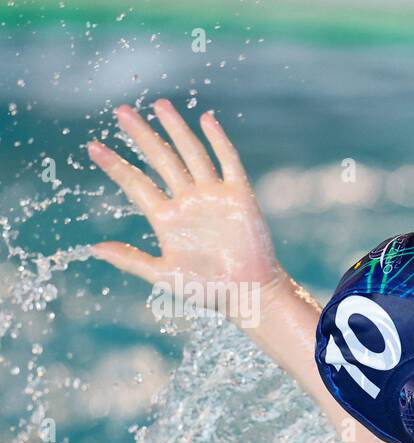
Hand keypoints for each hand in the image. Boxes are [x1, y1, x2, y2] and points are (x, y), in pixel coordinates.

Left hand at [87, 99, 286, 331]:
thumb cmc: (208, 292)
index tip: (92, 147)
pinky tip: (207, 120)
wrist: (249, 296)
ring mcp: (214, 197)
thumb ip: (131, 260)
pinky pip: (229, 163)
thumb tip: (93, 248)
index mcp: (167, 219)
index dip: (115, 166)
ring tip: (159, 105)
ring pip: (191, 155)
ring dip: (176, 130)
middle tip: (122, 112)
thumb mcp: (164, 276)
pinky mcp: (240, 197)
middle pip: (161, 160)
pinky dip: (219, 142)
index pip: (136, 184)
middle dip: (142, 136)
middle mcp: (188, 202)